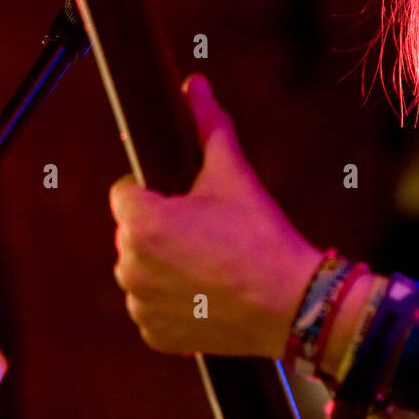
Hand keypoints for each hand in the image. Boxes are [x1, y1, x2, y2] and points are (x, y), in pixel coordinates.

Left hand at [109, 72, 323, 358]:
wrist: (293, 305)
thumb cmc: (261, 236)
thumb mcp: (233, 173)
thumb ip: (208, 123)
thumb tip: (194, 83)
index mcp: (142, 222)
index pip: (125, 193)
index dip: (156, 190)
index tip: (187, 198)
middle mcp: (130, 265)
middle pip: (133, 232)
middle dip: (161, 227)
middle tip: (207, 230)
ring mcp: (141, 304)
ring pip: (141, 269)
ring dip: (163, 263)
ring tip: (209, 262)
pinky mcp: (155, 335)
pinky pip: (152, 307)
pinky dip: (172, 300)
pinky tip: (206, 292)